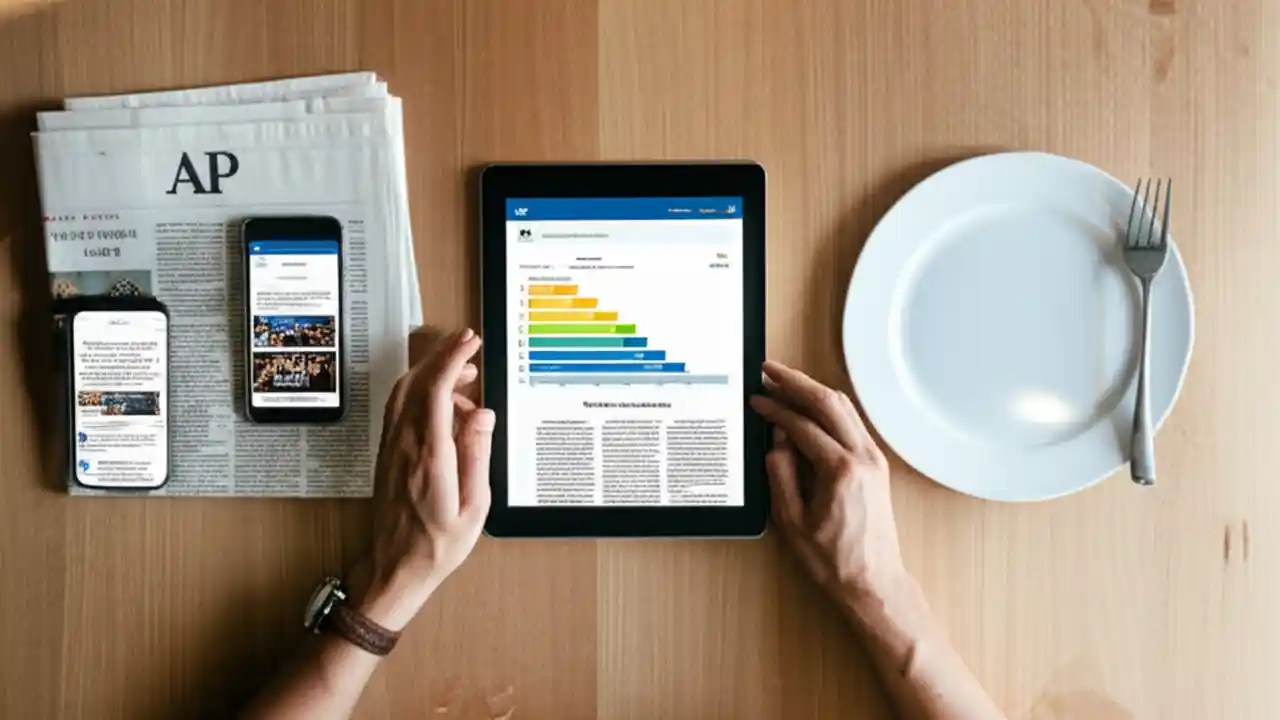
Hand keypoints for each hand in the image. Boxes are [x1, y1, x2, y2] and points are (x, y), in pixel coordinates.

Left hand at [350, 328, 493, 630]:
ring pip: (405, 391)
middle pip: (417, 381)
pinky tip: (443, 400)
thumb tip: (483, 414)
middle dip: (443, 355)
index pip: (436, 390)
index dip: (453, 359)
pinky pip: (400, 408)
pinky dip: (421, 391)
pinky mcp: (388, 452)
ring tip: (465, 374)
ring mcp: (392, 446)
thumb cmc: (437, 544)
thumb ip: (477, 454)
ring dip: (432, 372)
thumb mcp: (474, 506)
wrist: (395, 567)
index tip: (470, 343)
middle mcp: (405, 444)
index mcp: (430, 455)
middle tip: (469, 344)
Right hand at [749, 360, 904, 601]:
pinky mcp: (876, 465)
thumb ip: (780, 473)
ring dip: (814, 391)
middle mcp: (864, 458)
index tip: (757, 400)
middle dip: (797, 383)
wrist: (873, 582)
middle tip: (770, 371)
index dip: (776, 409)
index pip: (802, 426)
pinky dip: (829, 408)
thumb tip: (776, 439)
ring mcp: (874, 459)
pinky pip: (852, 422)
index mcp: (841, 471)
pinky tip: (810, 407)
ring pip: (844, 408)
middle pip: (829, 403)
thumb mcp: (791, 520)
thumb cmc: (834, 560)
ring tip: (786, 382)